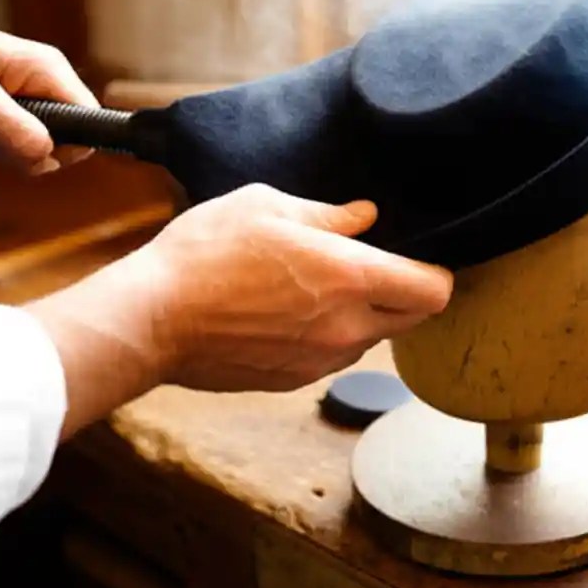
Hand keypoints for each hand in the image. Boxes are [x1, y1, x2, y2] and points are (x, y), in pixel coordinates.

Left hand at [0, 0, 96, 173]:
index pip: (88, 125)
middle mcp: (42, 85)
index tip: (20, 146)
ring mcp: (21, 100)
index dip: (61, 148)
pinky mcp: (0, 111)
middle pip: (52, 147)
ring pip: (22, 151)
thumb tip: (48, 157)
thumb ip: (17, 132)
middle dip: (6, 149)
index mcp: (48, 72)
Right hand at [27, 184, 453, 437]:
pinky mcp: (293, 380)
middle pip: (413, 319)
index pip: (435, 290)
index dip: (435, 272)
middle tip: (370, 268)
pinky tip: (284, 314)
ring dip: (361, 317)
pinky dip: (325, 338)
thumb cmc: (204, 253)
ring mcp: (321, 360)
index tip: (417, 257)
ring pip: (370, 340)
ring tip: (314, 288)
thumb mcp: (265, 207)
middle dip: (403, 294)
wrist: (152, 319)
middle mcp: (347, 327)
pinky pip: (331, 357)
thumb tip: (364, 216)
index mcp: (350, 277)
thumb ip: (327, 214)